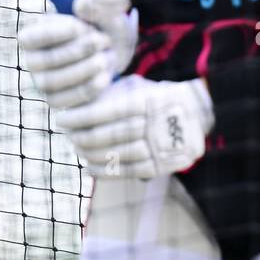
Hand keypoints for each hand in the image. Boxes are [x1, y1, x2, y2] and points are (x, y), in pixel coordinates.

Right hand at [18, 0, 136, 108]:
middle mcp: (32, 60)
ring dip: (83, 70)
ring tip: (107, 58)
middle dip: (76, 51)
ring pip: (52, 83)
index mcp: (33, 34)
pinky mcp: (57, 100)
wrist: (116, 49)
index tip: (85, 26)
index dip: (56, 33)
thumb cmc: (104, 22)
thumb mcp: (106, 3)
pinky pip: (64, 101)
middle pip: (43, 61)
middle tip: (103, 41)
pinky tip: (105, 78)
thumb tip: (80, 6)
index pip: (28, 38)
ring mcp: (42, 83)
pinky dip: (86, 91)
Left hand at [55, 76, 212, 178]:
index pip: (106, 111)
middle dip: (82, 136)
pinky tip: (89, 166)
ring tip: (76, 148)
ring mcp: (158, 147)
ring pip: (116, 155)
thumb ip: (109, 95)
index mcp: (146, 101)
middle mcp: (153, 124)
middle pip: (108, 135)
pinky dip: (104, 171)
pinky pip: (127, 172)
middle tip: (67, 134)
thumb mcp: (136, 87)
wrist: (197, 113)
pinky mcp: (161, 165)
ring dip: (90, 154)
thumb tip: (76, 105)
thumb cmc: (155, 98)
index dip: (80, 117)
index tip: (62, 118)